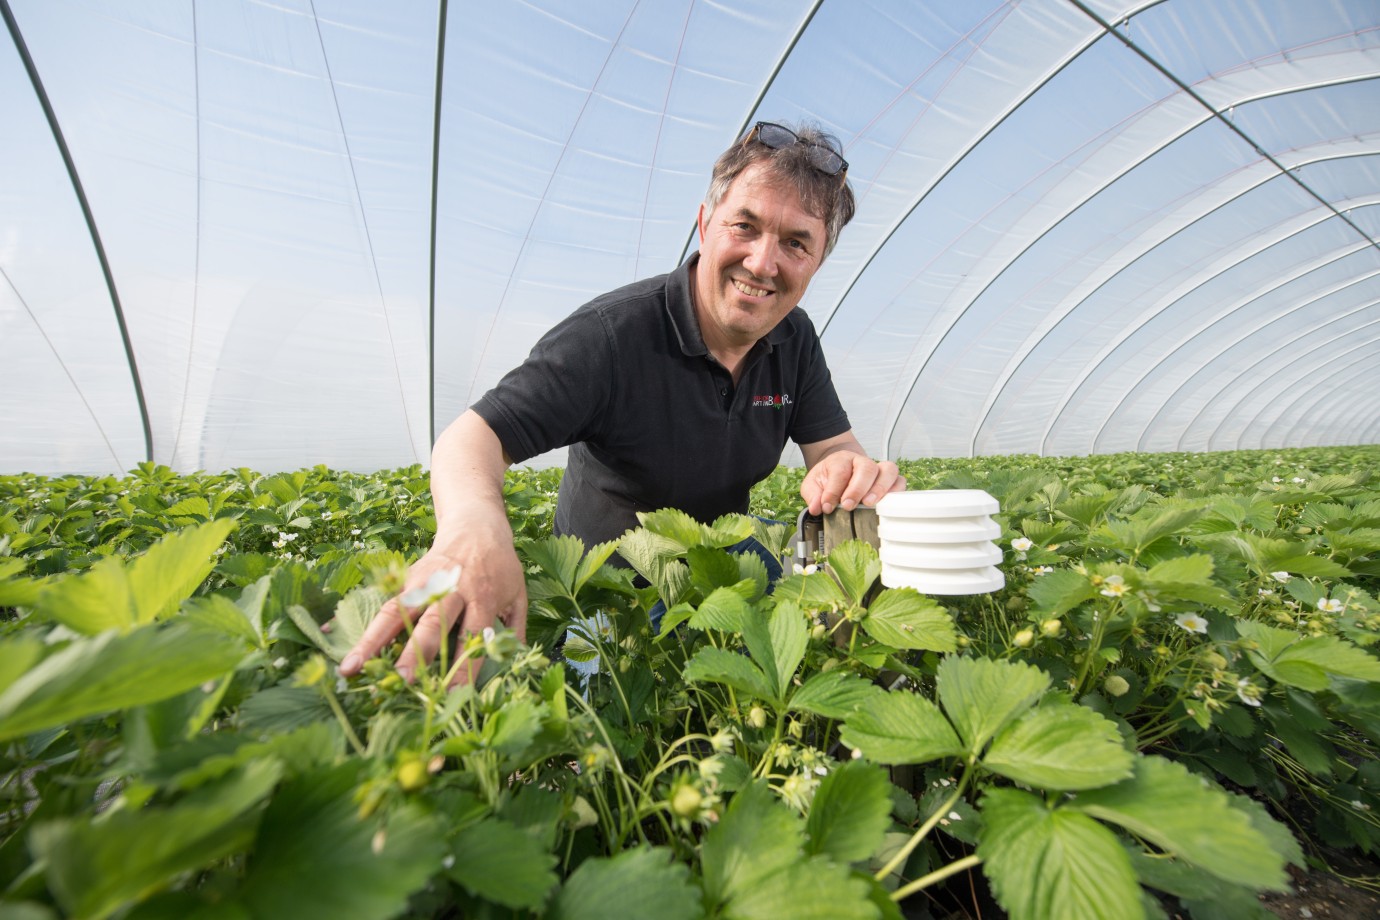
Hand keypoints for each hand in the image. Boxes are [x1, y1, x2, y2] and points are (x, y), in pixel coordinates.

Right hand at [338, 527, 527, 685]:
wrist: (476, 526)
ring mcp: (425, 583)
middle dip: (416, 650)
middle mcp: (451, 590)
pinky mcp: (407, 580)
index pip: (473, 635)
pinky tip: (340, 646)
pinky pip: (383, 605)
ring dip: (372, 640)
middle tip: (402, 678)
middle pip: (432, 621)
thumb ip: (516, 629)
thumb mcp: (518, 594)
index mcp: (483, 596)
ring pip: (397, 611)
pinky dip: (363, 626)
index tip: (453, 695)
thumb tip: (517, 666)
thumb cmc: (499, 566)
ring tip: (350, 667)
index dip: (464, 665)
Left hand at [800, 450, 904, 515]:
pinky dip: (896, 492)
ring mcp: (878, 469)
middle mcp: (862, 461)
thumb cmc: (828, 478)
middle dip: (857, 489)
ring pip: (888, 471)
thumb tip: (817, 508)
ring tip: (869, 504)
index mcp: (841, 459)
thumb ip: (812, 495)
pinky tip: (886, 505)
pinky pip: (900, 481)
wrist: (839, 468)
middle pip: (867, 468)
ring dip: (880, 489)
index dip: (833, 491)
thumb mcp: (813, 484)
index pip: (840, 471)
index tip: (827, 506)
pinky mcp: (890, 479)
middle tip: (848, 506)